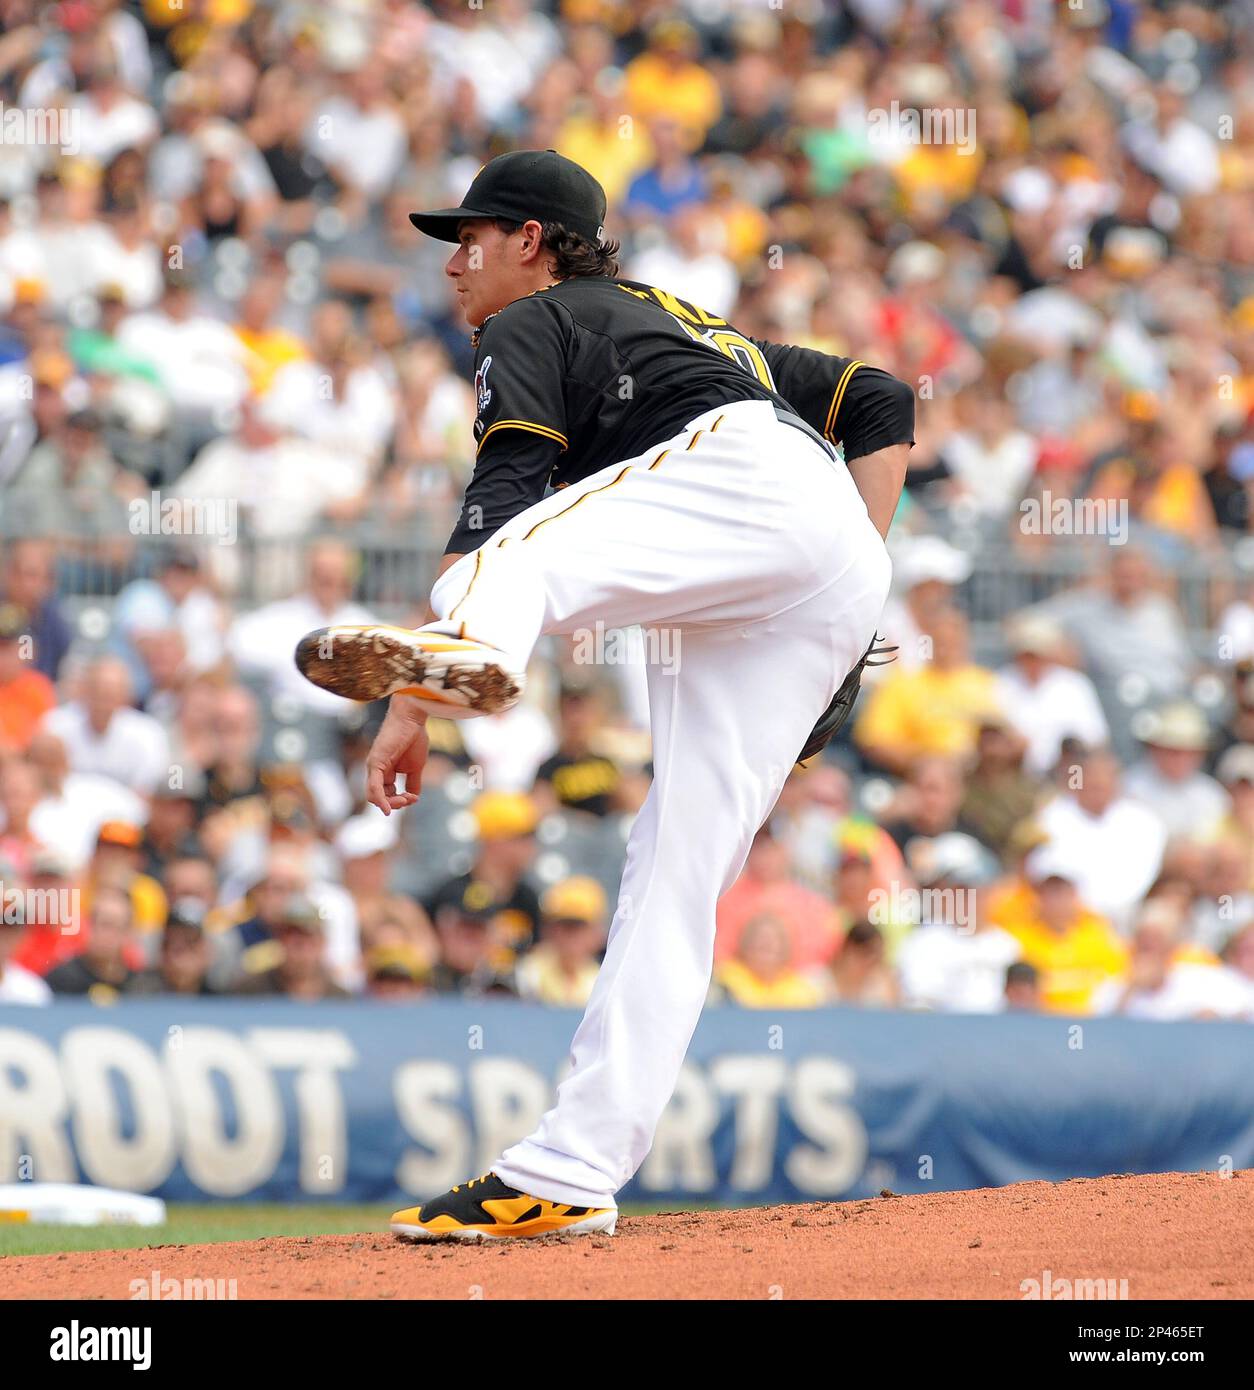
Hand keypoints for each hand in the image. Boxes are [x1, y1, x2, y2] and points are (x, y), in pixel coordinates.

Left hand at [366, 695, 429, 814]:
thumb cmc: (414, 736)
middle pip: (378, 797)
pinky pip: (374, 786)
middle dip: (395, 804)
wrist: (412, 717)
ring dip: (390, 803)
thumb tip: (413, 797)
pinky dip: (380, 800)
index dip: (399, 801)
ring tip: (405, 799)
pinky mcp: (375, 762)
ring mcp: (374, 766)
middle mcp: (376, 769)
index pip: (386, 794)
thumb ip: (413, 782)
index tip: (413, 797)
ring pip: (373, 795)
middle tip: (409, 799)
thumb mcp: (416, 766)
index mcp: (384, 770)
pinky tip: (388, 808)